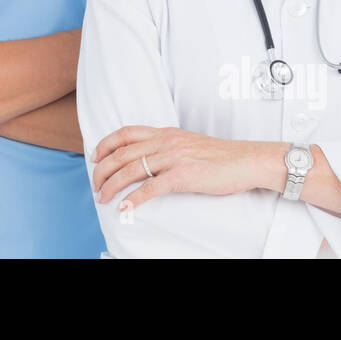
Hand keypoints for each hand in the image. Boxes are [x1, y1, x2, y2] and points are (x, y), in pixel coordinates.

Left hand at [91, 125, 256, 208]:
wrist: (246, 160)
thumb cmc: (219, 156)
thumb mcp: (187, 143)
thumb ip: (167, 147)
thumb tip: (147, 159)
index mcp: (165, 132)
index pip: (126, 133)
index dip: (106, 144)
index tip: (95, 157)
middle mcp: (165, 141)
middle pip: (122, 153)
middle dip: (102, 170)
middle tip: (95, 184)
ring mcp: (173, 157)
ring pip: (131, 170)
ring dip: (112, 185)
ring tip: (103, 198)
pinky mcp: (183, 175)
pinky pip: (150, 188)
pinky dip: (133, 199)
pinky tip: (124, 207)